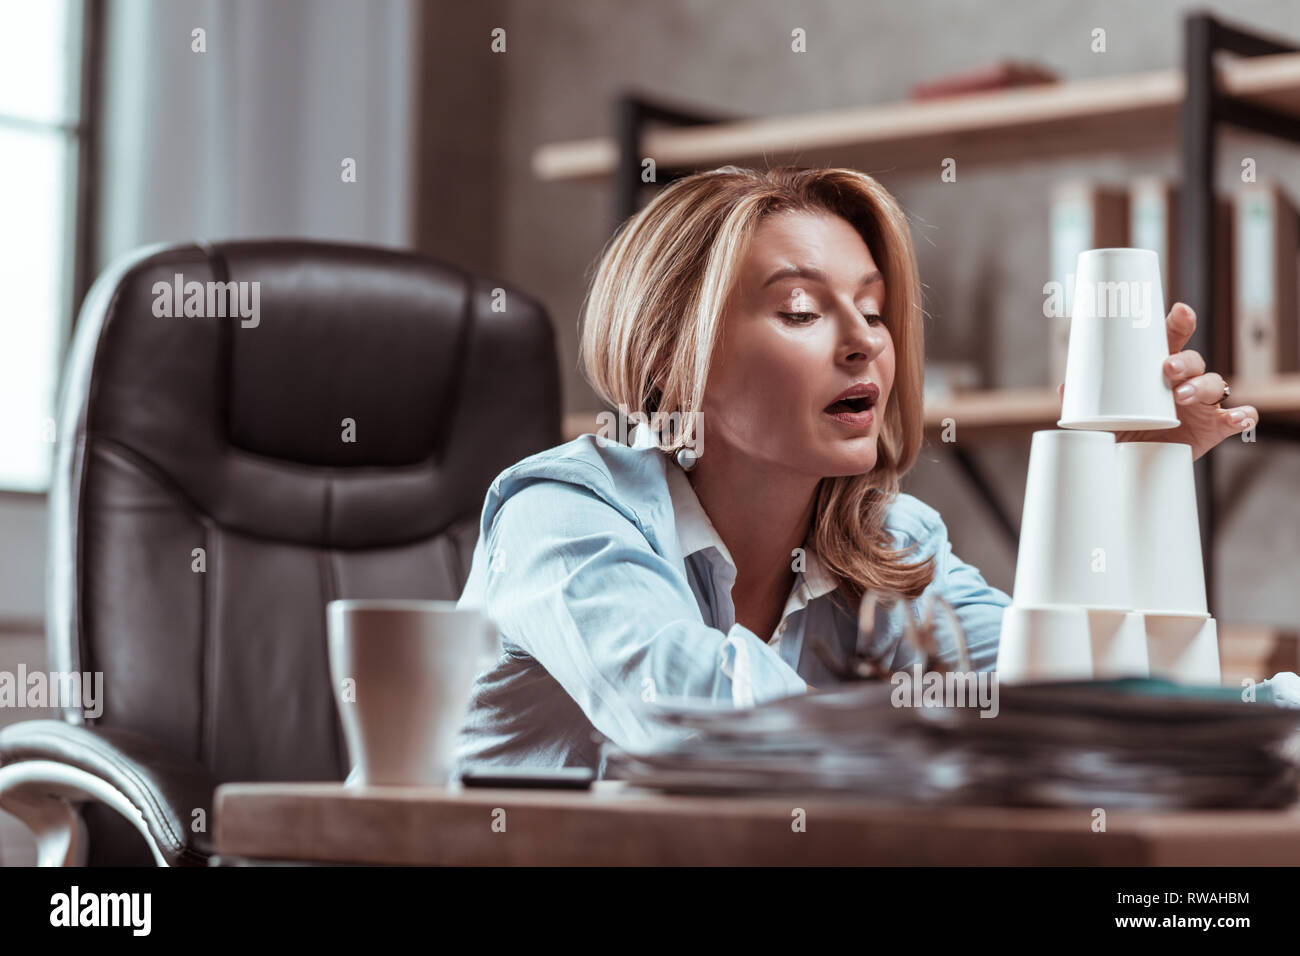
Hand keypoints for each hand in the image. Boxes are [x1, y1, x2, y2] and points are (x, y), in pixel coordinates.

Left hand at [1055, 302, 1257, 460]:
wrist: (1134, 463)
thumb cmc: (1122, 428)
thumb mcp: (1101, 414)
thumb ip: (1085, 400)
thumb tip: (1065, 387)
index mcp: (1158, 369)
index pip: (1172, 339)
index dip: (1179, 323)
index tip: (1179, 312)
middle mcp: (1185, 380)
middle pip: (1194, 360)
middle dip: (1183, 361)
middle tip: (1167, 369)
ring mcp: (1203, 403)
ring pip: (1215, 384)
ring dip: (1203, 387)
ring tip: (1183, 396)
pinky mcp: (1215, 427)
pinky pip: (1240, 416)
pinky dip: (1243, 415)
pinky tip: (1236, 418)